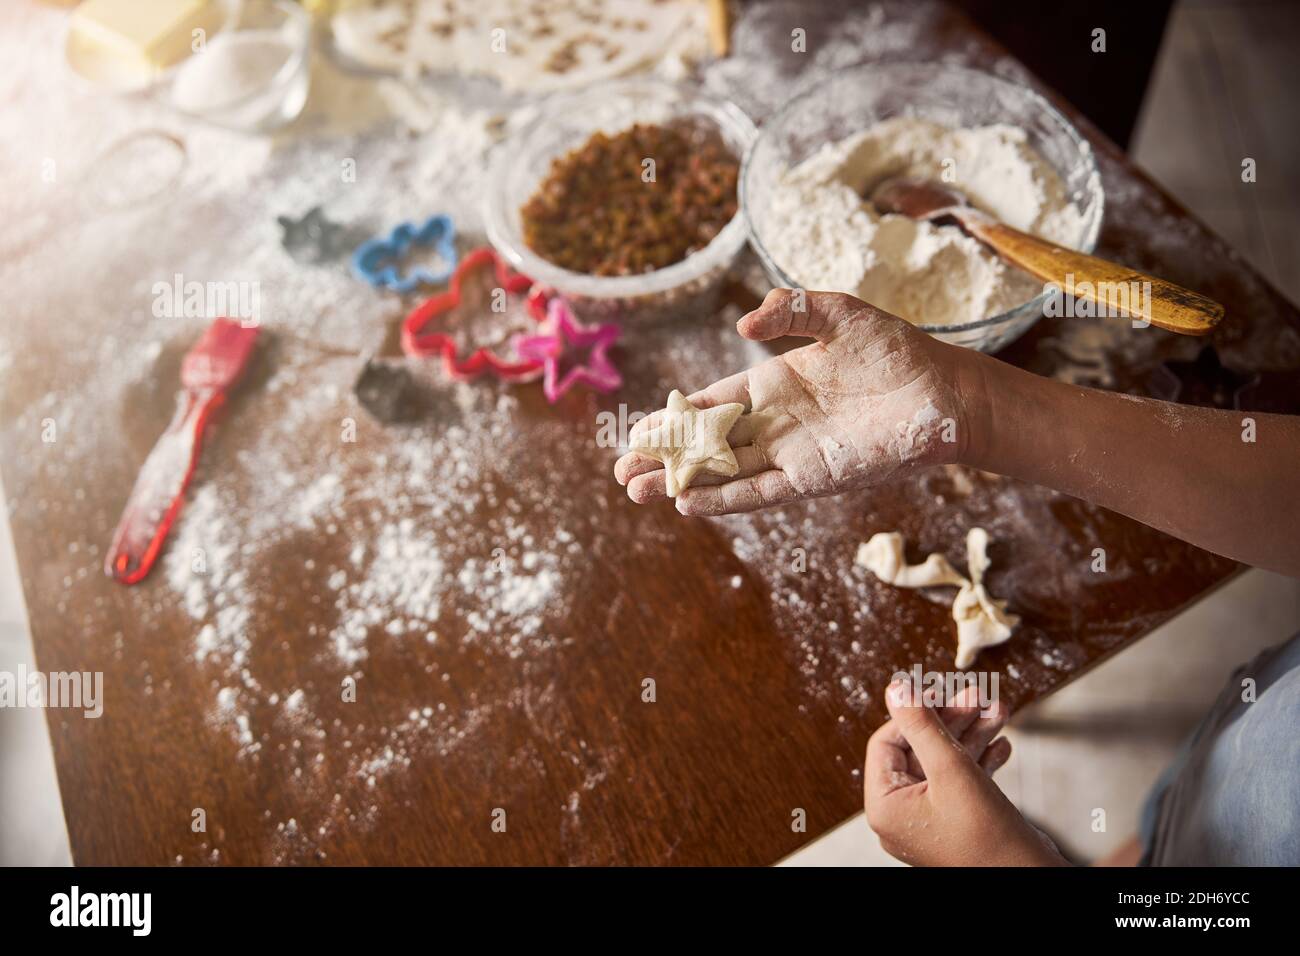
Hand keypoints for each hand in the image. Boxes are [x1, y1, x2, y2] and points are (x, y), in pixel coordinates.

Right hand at [614, 289, 975, 515]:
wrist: (947, 394)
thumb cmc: (897, 351)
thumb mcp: (839, 313)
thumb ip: (790, 311)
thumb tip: (740, 329)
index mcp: (774, 384)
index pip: (711, 404)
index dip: (673, 417)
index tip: (636, 429)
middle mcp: (776, 423)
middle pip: (706, 444)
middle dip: (664, 457)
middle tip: (621, 471)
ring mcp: (791, 454)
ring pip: (723, 472)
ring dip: (681, 482)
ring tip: (637, 492)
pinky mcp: (814, 478)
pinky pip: (759, 493)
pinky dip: (725, 499)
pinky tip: (690, 503)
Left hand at [864, 676, 1067, 866]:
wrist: (1031, 878)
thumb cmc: (988, 836)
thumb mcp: (951, 769)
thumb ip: (922, 726)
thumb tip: (895, 688)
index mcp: (885, 806)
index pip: (888, 742)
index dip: (915, 713)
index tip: (942, 691)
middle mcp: (902, 815)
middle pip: (919, 750)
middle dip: (952, 721)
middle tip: (978, 696)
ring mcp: (929, 820)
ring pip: (944, 763)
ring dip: (972, 735)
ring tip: (999, 710)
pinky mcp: (955, 823)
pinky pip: (960, 783)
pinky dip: (979, 761)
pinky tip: (1002, 744)